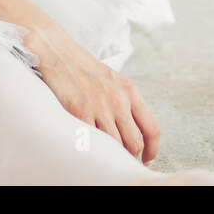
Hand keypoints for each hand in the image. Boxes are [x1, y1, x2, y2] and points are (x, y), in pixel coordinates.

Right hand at [29, 25, 160, 163]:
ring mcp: (99, 108)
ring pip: (115, 147)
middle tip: (122, 158)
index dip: (152, 149)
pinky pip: (92, 142)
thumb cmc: (86, 71)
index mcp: (130, 92)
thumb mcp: (115, 83)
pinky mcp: (79, 114)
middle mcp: (118, 101)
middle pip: (134, 143)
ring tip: (104, 152)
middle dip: (130, 155)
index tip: (147, 159)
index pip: (152, 128)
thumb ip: (127, 106)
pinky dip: (92, 149)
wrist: (60, 55)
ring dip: (111, 154)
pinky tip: (88, 145)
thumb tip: (134, 136)